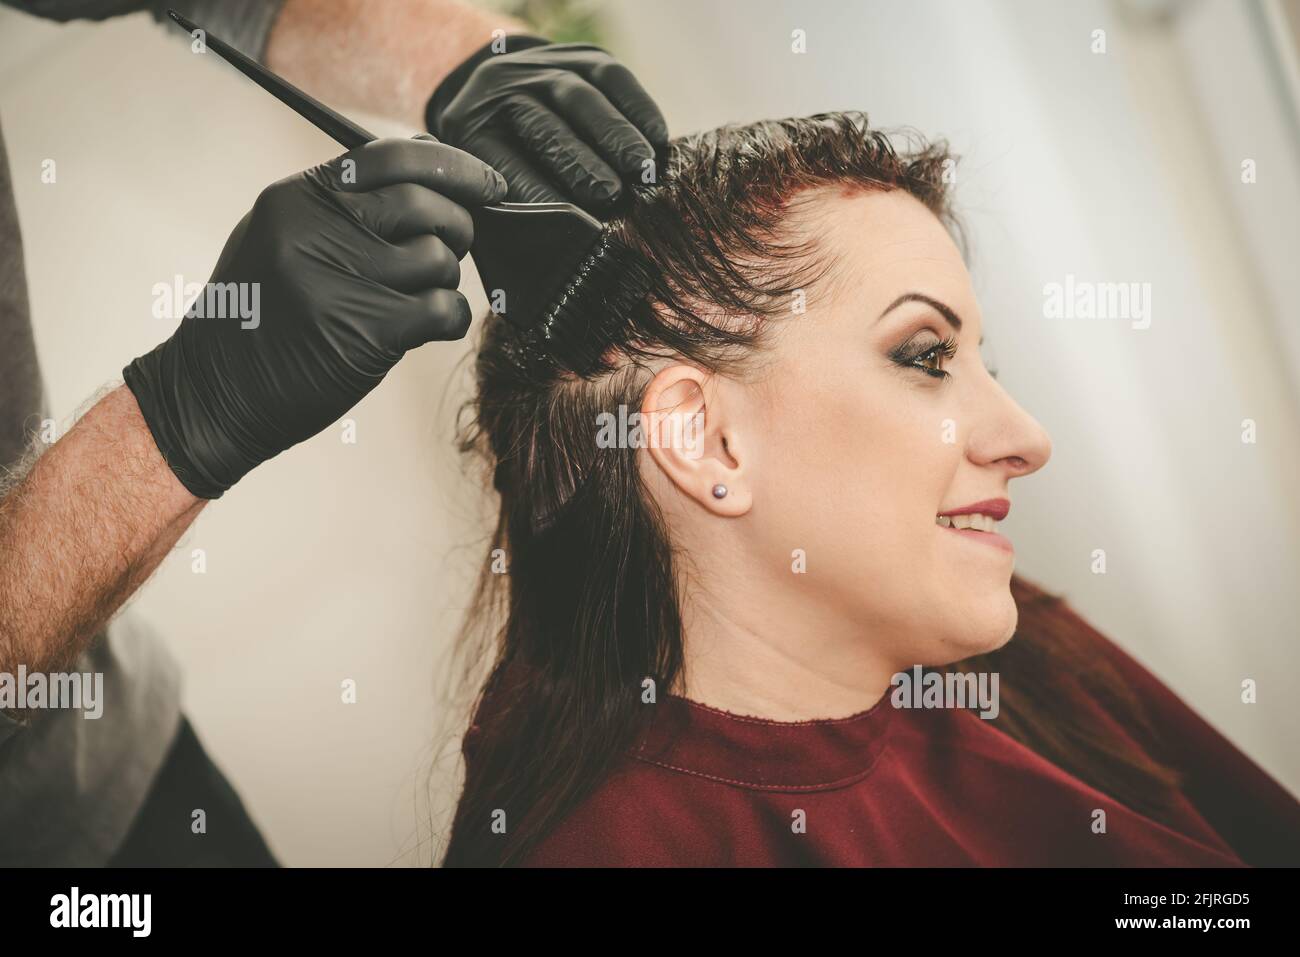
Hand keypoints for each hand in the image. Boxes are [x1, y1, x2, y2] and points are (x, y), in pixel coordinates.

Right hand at [124, 135, 506, 498]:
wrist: (215, 393)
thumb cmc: (256, 319)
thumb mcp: (277, 240)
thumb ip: (339, 209)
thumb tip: (424, 186)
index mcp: (297, 198)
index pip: (390, 157)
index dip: (453, 166)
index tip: (486, 183)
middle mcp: (319, 229)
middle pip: (425, 205)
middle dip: (457, 227)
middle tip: (451, 249)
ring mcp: (344, 278)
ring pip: (439, 258)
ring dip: (443, 281)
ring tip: (415, 298)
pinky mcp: (369, 329)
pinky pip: (445, 308)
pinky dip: (451, 319)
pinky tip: (427, 328)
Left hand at [425, 38, 668, 214]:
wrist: (503, 89)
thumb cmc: (505, 162)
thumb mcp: (491, 182)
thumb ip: (514, 212)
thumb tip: (552, 263)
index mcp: (470, 129)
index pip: (505, 164)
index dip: (539, 194)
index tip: (570, 225)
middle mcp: (501, 89)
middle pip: (544, 126)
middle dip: (579, 162)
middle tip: (610, 195)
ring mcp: (541, 66)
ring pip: (580, 97)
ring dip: (615, 135)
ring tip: (641, 169)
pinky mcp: (580, 53)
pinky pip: (612, 76)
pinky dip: (638, 107)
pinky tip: (656, 137)